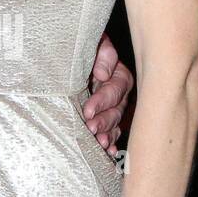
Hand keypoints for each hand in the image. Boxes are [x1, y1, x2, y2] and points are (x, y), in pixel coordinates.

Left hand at [83, 32, 132, 154]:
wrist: (77, 50)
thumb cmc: (87, 46)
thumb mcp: (96, 44)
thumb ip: (103, 55)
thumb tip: (102, 74)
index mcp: (119, 76)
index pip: (114, 90)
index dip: (102, 101)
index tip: (87, 110)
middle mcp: (120, 94)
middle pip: (116, 110)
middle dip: (104, 121)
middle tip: (91, 128)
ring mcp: (115, 107)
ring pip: (115, 124)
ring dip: (109, 134)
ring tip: (100, 143)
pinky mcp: (107, 116)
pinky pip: (113, 132)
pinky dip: (112, 142)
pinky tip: (110, 152)